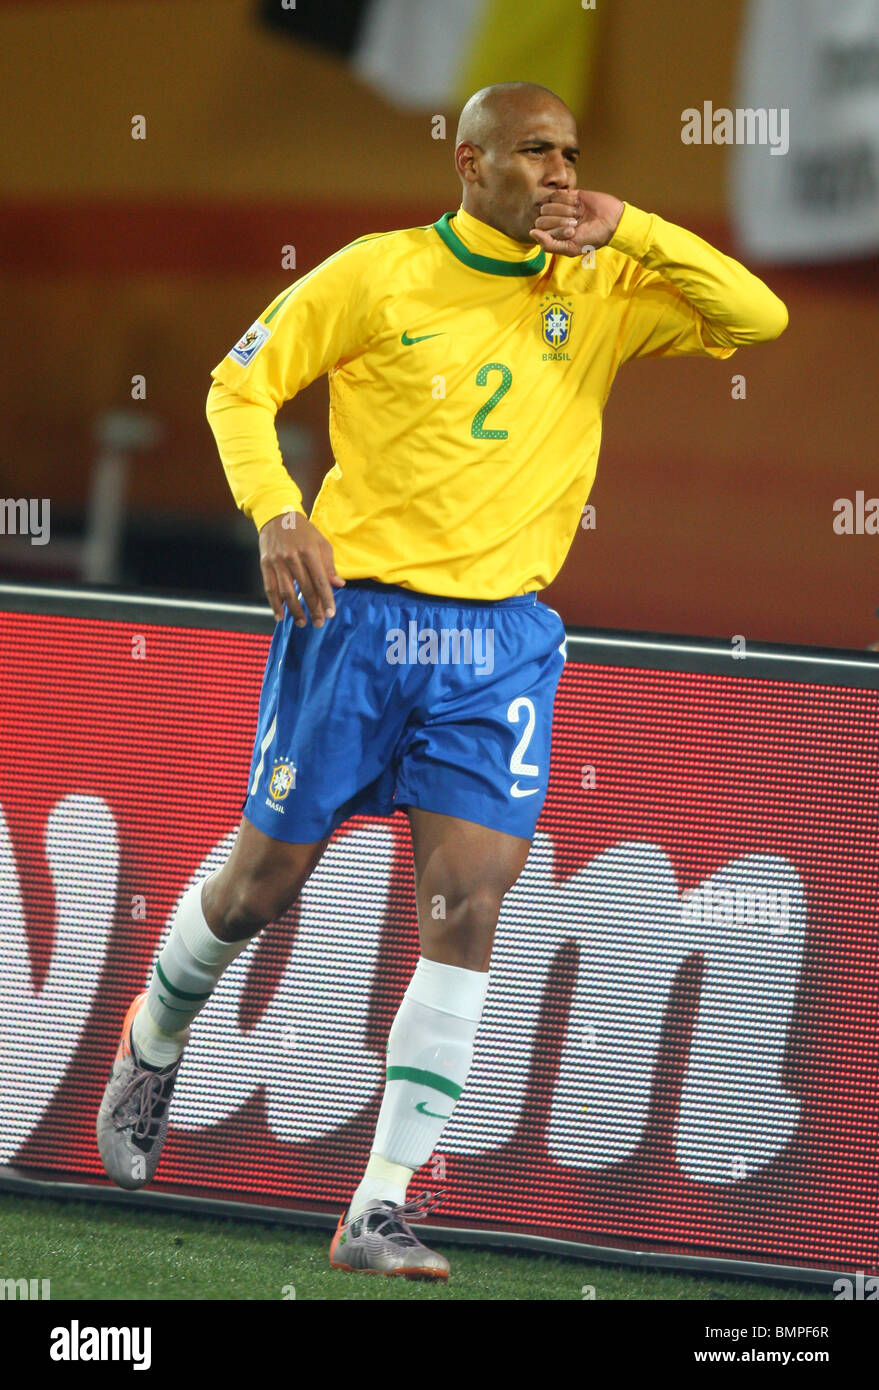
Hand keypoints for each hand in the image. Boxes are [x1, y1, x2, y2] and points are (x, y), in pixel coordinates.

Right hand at [258, 511, 344, 626]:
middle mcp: (292, 557)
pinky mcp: (265, 564)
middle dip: (313, 608)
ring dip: (295, 610)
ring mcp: (277, 562)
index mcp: (309, 551)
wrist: (277, 516)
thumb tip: (339, 584)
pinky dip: (275, 604)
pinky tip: (280, 616)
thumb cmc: (303, 532)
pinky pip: (270, 588)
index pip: (320, 580)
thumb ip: (329, 565)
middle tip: (319, 623)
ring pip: (286, 592)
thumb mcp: (321, 543)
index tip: (330, 614)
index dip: (326, 599)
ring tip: (302, 623)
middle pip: (304, 589)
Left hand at [529, 190, 624, 256]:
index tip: (572, 231)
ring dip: (565, 209)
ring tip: (578, 214)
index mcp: (553, 235)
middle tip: (576, 222)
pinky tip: (577, 203)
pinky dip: (567, 199)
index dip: (556, 229)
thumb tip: (531, 232)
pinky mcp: (568, 195)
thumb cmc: (593, 238)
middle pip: (542, 215)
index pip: (540, 228)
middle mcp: (554, 221)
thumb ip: (549, 244)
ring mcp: (560, 207)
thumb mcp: (571, 248)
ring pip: (548, 203)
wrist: (612, 221)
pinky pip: (557, 193)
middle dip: (560, 219)